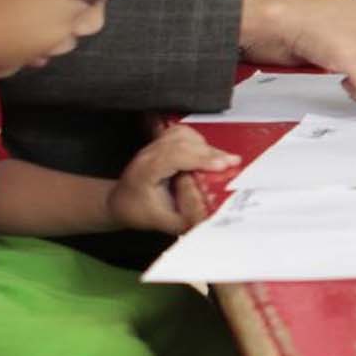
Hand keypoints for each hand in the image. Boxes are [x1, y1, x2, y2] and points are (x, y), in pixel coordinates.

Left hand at [108, 125, 240, 233]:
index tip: (223, 165)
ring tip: (221, 161)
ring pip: (185, 135)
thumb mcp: (165, 223)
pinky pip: (184, 133)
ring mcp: (154, 145)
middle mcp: (149, 154)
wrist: (121, 201)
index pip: (174, 156)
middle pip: (183, 142)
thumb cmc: (140, 211)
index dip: (201, 159)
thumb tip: (213, 208)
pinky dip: (199, 140)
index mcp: (146, 172)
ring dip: (206, 146)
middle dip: (211, 152)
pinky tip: (206, 153)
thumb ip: (188, 217)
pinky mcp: (161, 141)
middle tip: (233, 162)